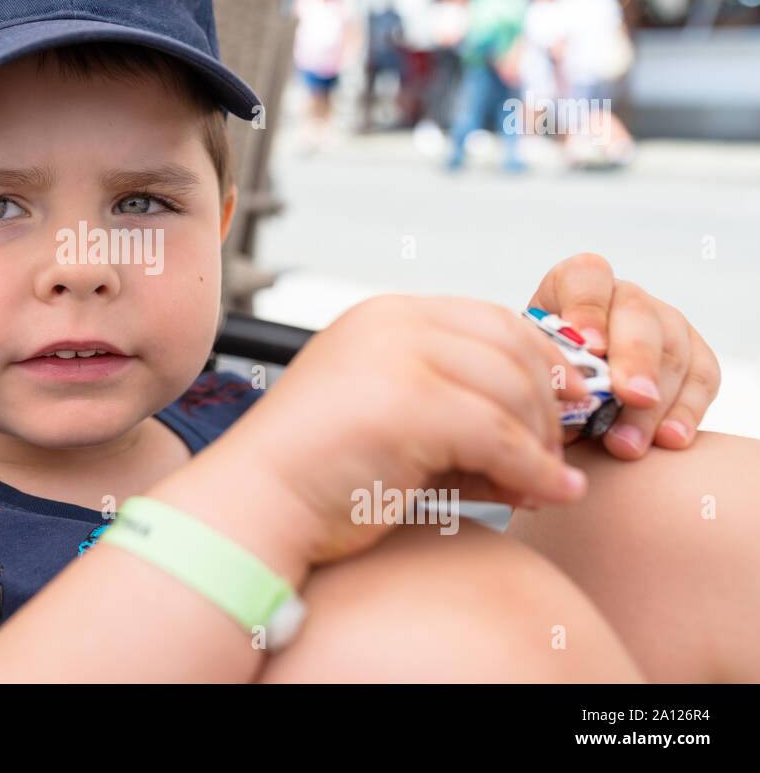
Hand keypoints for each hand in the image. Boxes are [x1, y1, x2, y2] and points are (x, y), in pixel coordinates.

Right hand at [219, 294, 592, 567]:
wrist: (254, 508)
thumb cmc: (318, 478)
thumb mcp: (393, 422)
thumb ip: (460, 414)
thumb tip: (550, 444)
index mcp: (382, 318)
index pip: (491, 319)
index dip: (544, 360)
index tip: (570, 404)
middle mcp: (390, 324)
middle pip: (512, 347)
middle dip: (550, 405)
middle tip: (557, 457)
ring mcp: (396, 358)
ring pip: (513, 391)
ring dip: (542, 444)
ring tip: (542, 485)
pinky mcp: (407, 404)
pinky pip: (501, 436)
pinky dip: (533, 472)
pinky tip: (542, 495)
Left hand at [529, 252, 721, 457]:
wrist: (572, 395)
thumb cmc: (544, 373)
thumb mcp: (533, 364)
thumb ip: (544, 373)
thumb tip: (556, 400)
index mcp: (576, 284)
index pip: (586, 278)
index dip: (588, 309)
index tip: (589, 348)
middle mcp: (625, 296)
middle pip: (638, 315)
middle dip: (635, 359)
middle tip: (628, 395)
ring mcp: (665, 322)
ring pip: (672, 351)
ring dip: (654, 402)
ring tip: (629, 443)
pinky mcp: (695, 355)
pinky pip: (702, 379)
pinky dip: (686, 412)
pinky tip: (670, 440)